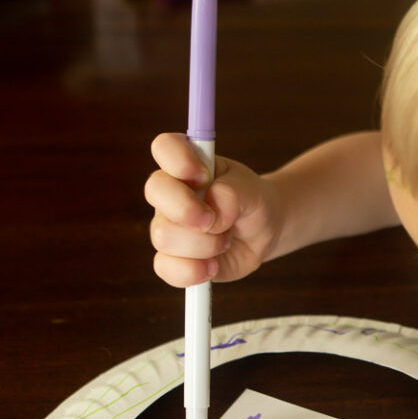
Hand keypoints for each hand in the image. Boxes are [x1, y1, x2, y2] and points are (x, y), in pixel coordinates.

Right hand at [144, 132, 282, 286]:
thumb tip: (213, 213)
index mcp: (187, 164)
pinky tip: (213, 265)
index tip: (204, 176)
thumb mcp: (253, 191)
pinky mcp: (172, 258)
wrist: (262, 232)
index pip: (164, 147)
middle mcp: (170, 193)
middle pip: (155, 190)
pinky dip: (193, 271)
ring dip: (205, 244)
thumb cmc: (252, 202)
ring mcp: (167, 226)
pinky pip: (165, 268)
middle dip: (188, 209)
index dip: (178, 160)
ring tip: (226, 240)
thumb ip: (233, 193)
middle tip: (215, 221)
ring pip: (164, 235)